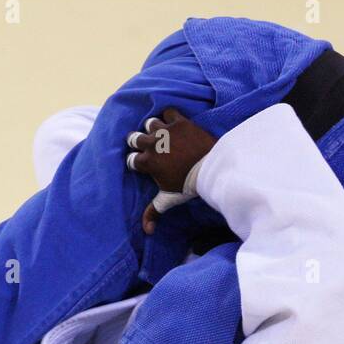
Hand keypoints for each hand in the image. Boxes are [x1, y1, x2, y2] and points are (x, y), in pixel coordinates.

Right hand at [126, 107, 216, 233]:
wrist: (211, 168)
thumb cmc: (188, 185)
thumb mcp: (169, 198)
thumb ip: (154, 211)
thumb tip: (147, 231)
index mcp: (147, 163)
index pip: (131, 159)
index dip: (136, 162)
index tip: (143, 164)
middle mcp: (152, 144)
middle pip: (134, 138)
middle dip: (138, 142)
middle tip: (147, 146)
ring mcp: (166, 131)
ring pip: (150, 123)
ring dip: (152, 128)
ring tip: (159, 134)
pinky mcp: (180, 122)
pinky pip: (168, 111)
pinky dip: (169, 115)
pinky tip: (172, 122)